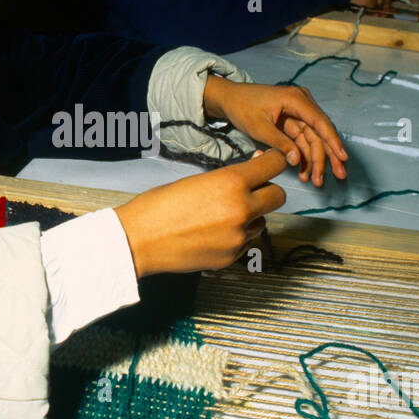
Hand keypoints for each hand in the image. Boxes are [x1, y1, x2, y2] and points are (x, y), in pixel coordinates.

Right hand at [114, 151, 288, 277]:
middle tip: (252, 191)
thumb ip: (229, 178)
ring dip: (252, 217)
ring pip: (263, 221)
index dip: (274, 161)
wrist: (139, 239)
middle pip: (279, 196)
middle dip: (267, 191)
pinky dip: (237, 237)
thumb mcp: (198, 179)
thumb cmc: (160, 206)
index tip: (270, 163)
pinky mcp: (231, 257)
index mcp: (231, 182)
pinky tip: (214, 233)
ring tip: (223, 216)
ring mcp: (238, 236)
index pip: (275, 165)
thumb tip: (252, 172)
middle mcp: (241, 208)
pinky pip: (247, 242)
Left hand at [203, 76, 347, 185]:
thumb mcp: (259, 127)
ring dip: (315, 160)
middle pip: (319, 133)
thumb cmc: (242, 106)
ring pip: (313, 140)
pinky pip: (302, 141)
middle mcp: (302, 104)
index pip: (320, 122)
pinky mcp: (293, 122)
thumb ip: (280, 143)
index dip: (333, 141)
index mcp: (295, 99)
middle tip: (338, 176)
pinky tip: (304, 173)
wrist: (230, 98)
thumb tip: (297, 160)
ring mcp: (298, 113)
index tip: (342, 157)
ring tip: (316, 181)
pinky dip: (304, 156)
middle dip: (328, 156)